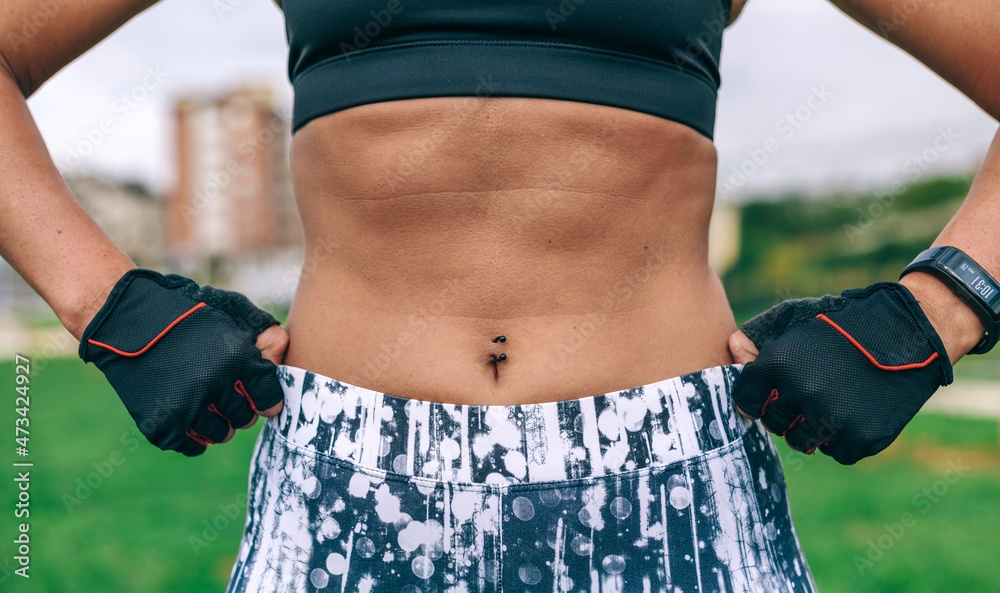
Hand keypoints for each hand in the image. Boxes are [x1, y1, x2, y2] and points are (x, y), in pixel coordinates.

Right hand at [79, 269, 286, 455]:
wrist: (129, 320)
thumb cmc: (189, 315)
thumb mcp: (234, 315)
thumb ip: (266, 340)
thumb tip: (284, 363)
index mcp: (236, 359)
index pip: (269, 399)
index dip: (267, 399)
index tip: (261, 398)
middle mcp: (212, 385)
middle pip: (246, 418)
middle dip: (242, 409)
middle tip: (229, 396)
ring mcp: (184, 408)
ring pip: (222, 435)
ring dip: (220, 424)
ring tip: (210, 406)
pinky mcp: (161, 424)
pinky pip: (193, 446)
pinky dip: (195, 436)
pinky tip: (192, 417)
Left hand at [728, 282, 953, 464]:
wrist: (907, 332)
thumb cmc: (842, 326)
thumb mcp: (794, 322)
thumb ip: (758, 342)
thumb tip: (730, 348)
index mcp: (778, 364)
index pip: (745, 400)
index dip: (756, 398)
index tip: (769, 394)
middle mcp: (802, 393)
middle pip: (772, 423)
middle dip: (785, 412)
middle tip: (809, 393)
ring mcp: (832, 418)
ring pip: (801, 441)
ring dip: (812, 427)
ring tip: (833, 400)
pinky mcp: (860, 438)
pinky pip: (836, 452)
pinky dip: (843, 438)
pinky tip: (856, 411)